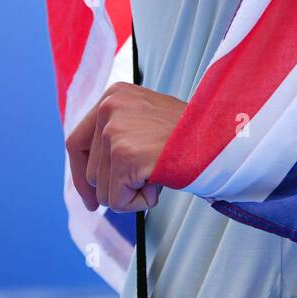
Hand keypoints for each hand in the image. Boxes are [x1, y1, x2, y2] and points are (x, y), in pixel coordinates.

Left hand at [66, 82, 187, 212]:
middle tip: (145, 185)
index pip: (77, 143)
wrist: (220, 136)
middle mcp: (108, 107)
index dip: (81, 176)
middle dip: (113, 189)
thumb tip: (94, 179)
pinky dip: (138, 202)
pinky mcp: (123, 154)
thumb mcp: (147, 122)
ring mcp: (113, 130)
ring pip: (103, 189)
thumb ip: (120, 137)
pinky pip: (117, 200)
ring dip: (131, 193)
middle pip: (89, 172)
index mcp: (113, 95)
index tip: (91, 199)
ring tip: (159, 173)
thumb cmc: (190, 134)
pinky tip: (160, 182)